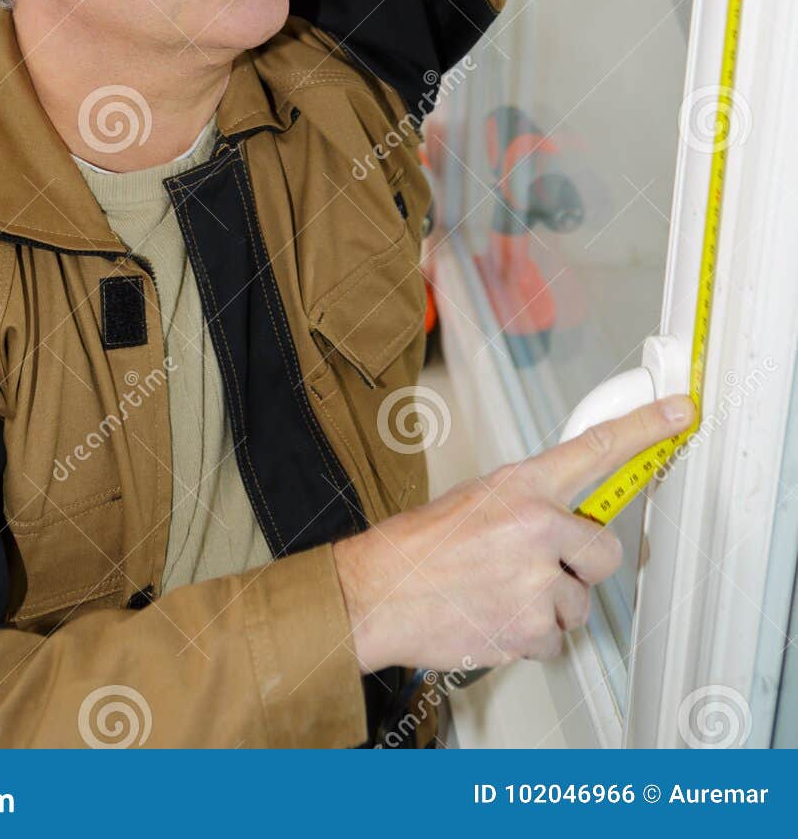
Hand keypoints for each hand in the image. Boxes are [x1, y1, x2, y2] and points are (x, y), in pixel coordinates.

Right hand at [333, 394, 694, 673]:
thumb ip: (527, 505)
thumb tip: (564, 519)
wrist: (377, 593)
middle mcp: (536, 526)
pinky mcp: (531, 627)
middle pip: (604, 551)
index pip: (596, 448)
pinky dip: (531, 638)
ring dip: (550, 607)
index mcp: (521, 485)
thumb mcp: (474, 501)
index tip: (678, 415)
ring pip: (579, 602)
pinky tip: (495, 619)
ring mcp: (536, 579)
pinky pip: (556, 640)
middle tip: (542, 569)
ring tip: (501, 595)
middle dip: (580, 566)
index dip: (645, 429)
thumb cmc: (417, 549)